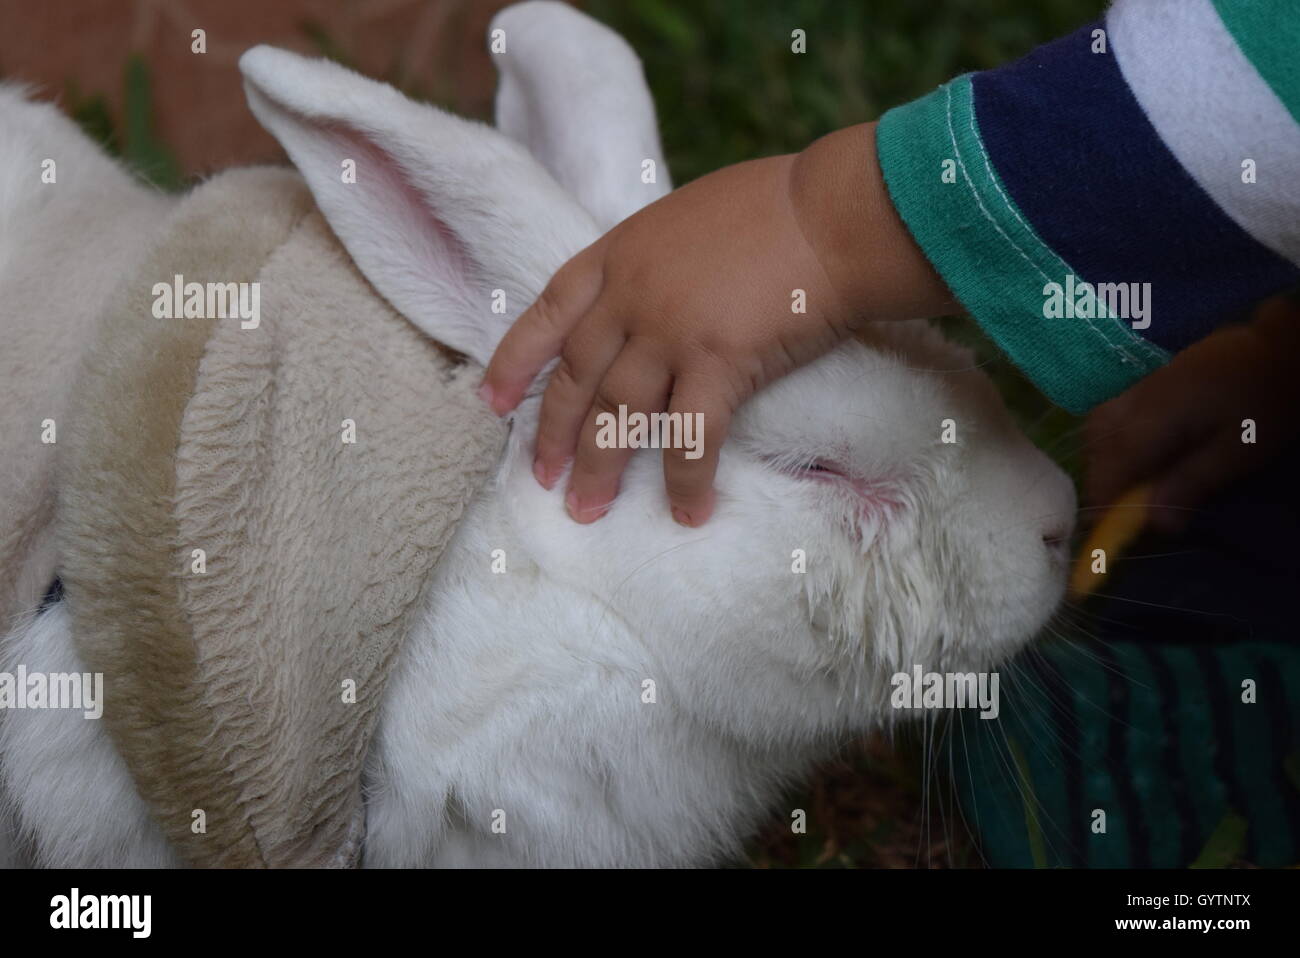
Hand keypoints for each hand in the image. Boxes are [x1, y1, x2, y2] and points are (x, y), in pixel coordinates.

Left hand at [480, 123, 953, 524]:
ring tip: (587, 511)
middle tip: (542, 481)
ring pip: (619, 413)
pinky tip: (686, 512)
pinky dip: (686, 478)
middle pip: (577, 376)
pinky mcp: (719, 360)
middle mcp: (632, 294)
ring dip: (601, 468)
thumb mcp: (687, 218)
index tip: (492, 402)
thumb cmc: (777, 207)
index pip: (548, 312)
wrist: (832, 212)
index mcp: (620, 253)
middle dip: (553, 434)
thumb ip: (653, 263)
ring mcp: (671, 328)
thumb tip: (647, 304)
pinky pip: (691, 435)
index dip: (516, 360)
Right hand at [1083, 294, 1299, 531]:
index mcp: (1155, 418)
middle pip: (1094, 440)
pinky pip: (1113, 412)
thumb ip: (1191, 484)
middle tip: (1117, 506)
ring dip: (1103, 456)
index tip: (1102, 530)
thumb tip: (1155, 525)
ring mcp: (1141, 386)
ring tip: (1126, 482)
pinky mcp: (1151, 381)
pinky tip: (1138, 453)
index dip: (1102, 498)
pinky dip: (1113, 438)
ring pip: (1098, 423)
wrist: (1280, 346)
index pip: (1111, 464)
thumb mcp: (1239, 451)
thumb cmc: (1265, 402)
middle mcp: (1137, 399)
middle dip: (1098, 476)